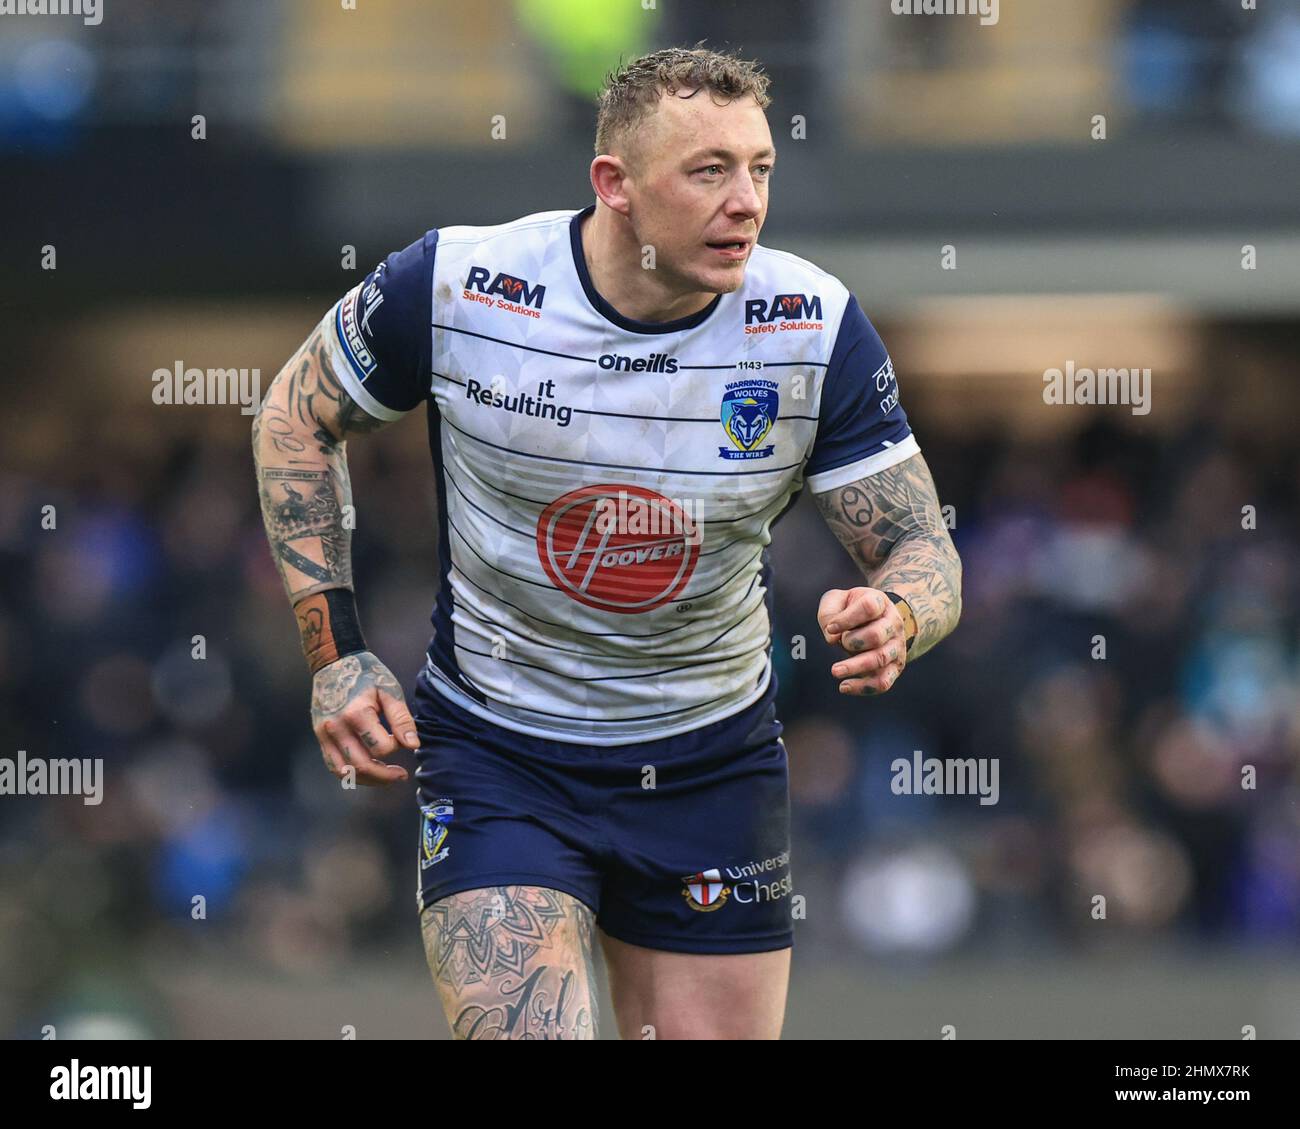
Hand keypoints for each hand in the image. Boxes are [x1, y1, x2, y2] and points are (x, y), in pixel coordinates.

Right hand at [310, 651, 418, 784]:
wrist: (334, 662)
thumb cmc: (366, 674)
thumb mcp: (389, 690)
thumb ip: (401, 719)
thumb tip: (413, 745)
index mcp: (356, 713)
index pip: (381, 748)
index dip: (396, 747)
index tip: (401, 737)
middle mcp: (336, 727)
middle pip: (361, 766)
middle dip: (385, 776)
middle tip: (402, 775)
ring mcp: (324, 734)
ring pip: (344, 772)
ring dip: (367, 779)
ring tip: (385, 777)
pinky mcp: (319, 736)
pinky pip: (332, 765)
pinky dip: (350, 773)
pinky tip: (366, 770)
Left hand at [816, 586, 906, 695]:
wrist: (879, 618)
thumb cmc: (852, 609)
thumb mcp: (837, 600)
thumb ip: (829, 614)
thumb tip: (832, 640)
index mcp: (880, 602)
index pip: (869, 608)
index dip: (847, 619)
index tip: (831, 627)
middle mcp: (893, 623)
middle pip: (876, 635)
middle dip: (852, 642)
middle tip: (840, 642)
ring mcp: (897, 646)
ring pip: (880, 659)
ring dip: (855, 667)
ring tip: (835, 671)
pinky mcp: (896, 666)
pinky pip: (884, 682)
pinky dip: (863, 687)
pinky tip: (844, 687)